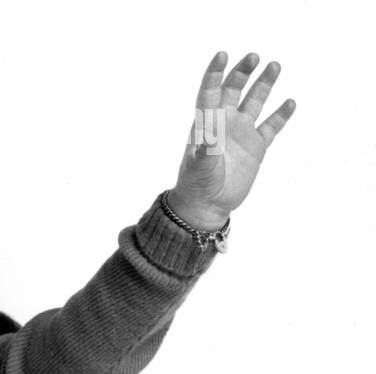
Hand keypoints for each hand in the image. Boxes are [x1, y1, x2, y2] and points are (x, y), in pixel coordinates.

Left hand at [169, 51, 295, 227]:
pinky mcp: (256, 146)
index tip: (223, 54)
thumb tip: (208, 138)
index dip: (215, 72)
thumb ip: (205, 151)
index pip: (210, 91)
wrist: (207, 205)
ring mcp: (242, 132)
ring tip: (274, 65)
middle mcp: (225, 122)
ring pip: (255, 101)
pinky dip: (281, 114)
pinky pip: (271, 126)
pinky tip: (290, 102)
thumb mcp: (199, 167)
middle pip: (234, 88)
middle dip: (243, 72)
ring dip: (265, 83)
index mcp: (207, 122)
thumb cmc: (197, 184)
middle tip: (255, 57)